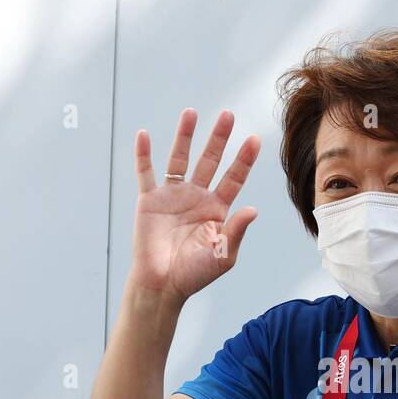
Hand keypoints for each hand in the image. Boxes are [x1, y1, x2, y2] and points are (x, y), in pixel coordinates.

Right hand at [130, 108, 259, 301]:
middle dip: (219, 138)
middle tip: (228, 115)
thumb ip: (236, 230)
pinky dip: (143, 154)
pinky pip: (145, 173)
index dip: (244, 159)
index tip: (254, 139)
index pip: (234, 177)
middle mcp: (197, 197)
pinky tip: (143, 135)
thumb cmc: (195, 274)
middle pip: (210, 160)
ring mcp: (173, 196)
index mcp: (217, 209)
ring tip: (190, 113)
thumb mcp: (223, 254)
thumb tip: (253, 209)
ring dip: (185, 136)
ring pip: (179, 159)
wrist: (163, 285)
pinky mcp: (149, 200)